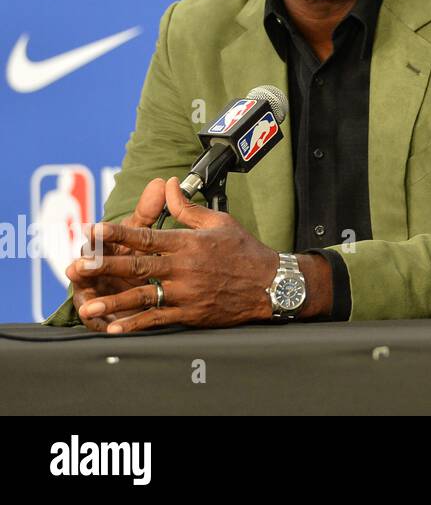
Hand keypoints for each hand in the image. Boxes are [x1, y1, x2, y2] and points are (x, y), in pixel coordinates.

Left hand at [74, 177, 280, 333]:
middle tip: (77, 267)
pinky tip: (116, 328)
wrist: (271, 283)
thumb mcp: (218, 221)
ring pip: (143, 296)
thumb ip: (187, 206)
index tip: (93, 230)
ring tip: (88, 305)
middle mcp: (184, 267)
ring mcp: (187, 292)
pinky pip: (159, 319)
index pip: (147, 235)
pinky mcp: (192, 313)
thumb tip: (168, 184)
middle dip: (104, 266)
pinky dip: (136, 324)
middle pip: (137, 265)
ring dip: (114, 301)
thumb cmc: (244, 250)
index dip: (117, 233)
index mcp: (188, 242)